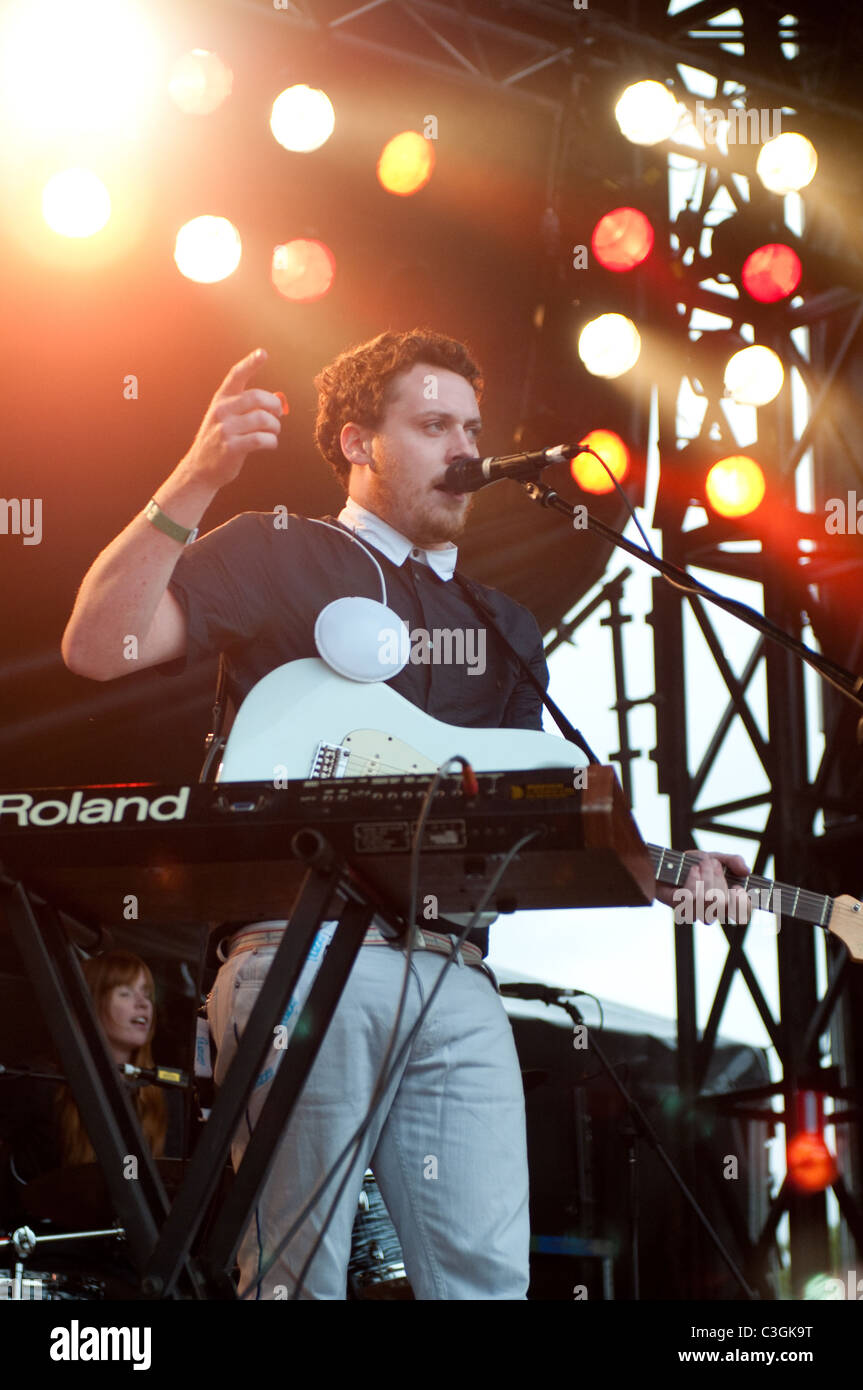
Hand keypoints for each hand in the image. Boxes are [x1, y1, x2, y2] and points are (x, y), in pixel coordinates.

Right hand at [181, 349, 282, 487]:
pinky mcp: (231, 447)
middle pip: (257, 397)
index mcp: (221, 399)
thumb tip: (278, 402)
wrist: (200, 469)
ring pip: (263, 419)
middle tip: (279, 415)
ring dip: (275, 427)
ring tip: (273, 433)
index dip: (250, 363)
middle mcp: (221, 410)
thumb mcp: (227, 419)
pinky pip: (261, 439)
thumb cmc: (221, 441)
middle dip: (275, 406)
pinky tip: (270, 444)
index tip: (263, 353)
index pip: (236, 375)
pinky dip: (272, 442)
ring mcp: (225, 429)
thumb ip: (248, 408)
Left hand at [656, 850, 752, 923]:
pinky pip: (691, 898)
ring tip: (701, 864)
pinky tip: (693, 870)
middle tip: (713, 863)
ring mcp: (695, 912)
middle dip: (719, 879)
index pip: (742, 913)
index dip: (743, 904)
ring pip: (708, 901)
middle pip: (723, 905)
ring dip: (706, 878)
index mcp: (726, 903)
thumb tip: (746, 870)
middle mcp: (711, 912)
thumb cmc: (694, 864)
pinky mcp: (679, 906)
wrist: (668, 864)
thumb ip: (733, 861)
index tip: (738, 887)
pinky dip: (694, 880)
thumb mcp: (716, 857)